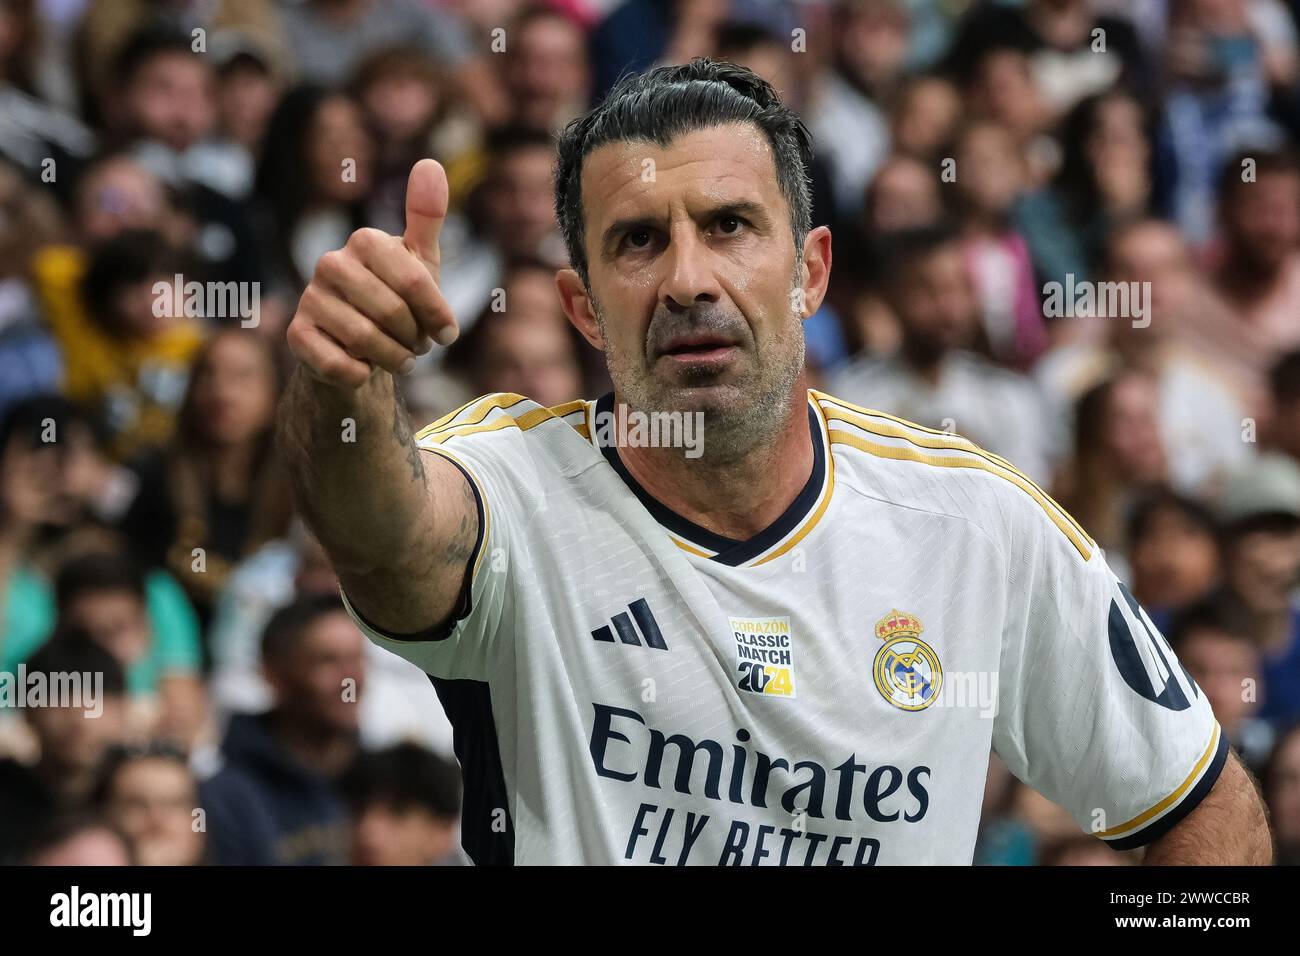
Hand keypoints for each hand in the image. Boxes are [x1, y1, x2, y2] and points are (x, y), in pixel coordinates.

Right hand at [286, 159, 458, 388]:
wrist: (358, 346)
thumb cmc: (396, 298)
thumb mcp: (419, 260)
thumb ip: (426, 216)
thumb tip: (430, 164)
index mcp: (364, 240)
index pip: (415, 282)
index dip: (438, 315)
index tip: (448, 334)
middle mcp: (330, 263)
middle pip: (392, 313)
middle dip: (415, 339)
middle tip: (418, 346)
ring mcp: (309, 298)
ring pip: (366, 340)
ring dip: (394, 359)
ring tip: (401, 358)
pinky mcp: (297, 335)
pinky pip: (340, 365)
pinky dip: (362, 375)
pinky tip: (365, 369)